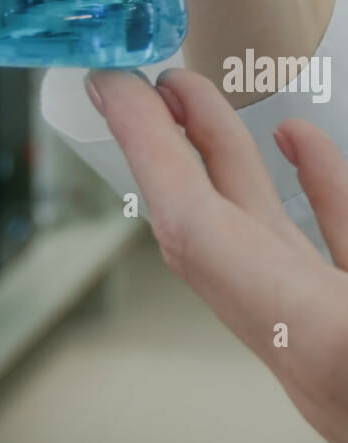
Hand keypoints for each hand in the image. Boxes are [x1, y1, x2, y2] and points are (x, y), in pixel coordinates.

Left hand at [86, 67, 347, 442]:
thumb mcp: (342, 323)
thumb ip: (343, 222)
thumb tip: (313, 147)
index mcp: (326, 351)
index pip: (200, 237)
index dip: (151, 154)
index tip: (117, 97)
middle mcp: (321, 356)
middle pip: (216, 239)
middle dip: (174, 153)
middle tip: (143, 86)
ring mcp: (344, 352)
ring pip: (272, 246)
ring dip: (235, 168)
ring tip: (202, 100)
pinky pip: (337, 262)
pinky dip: (319, 199)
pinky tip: (306, 145)